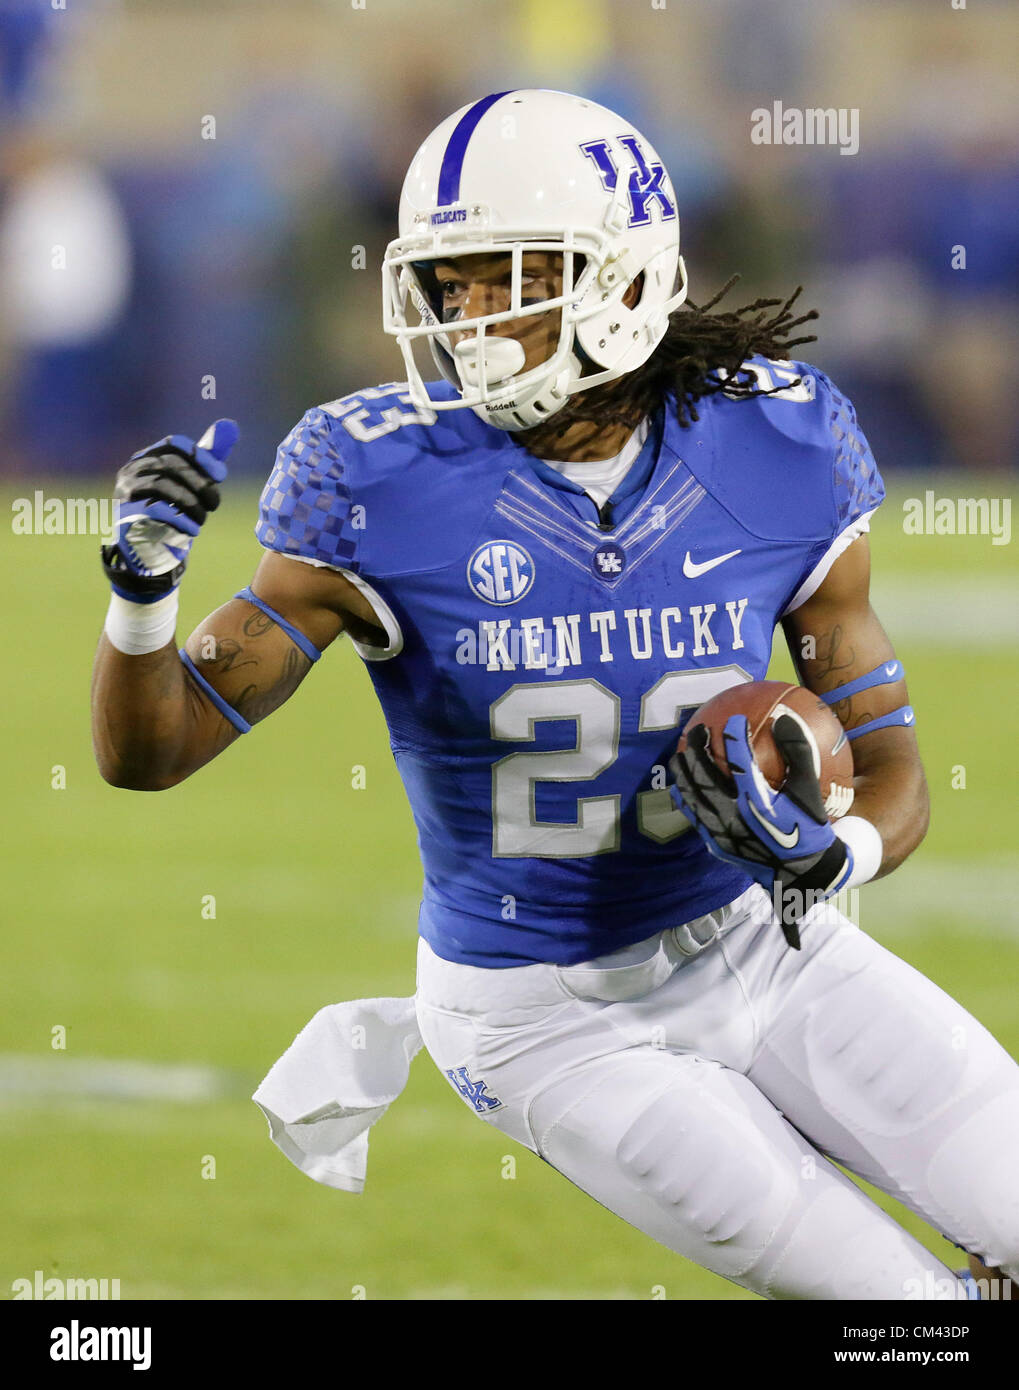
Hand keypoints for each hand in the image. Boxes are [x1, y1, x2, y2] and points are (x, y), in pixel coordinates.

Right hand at [101, 419, 238, 601]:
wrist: (150, 546)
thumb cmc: (173, 508)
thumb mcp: (193, 480)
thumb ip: (209, 455)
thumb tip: (230, 425)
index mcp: (149, 456)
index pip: (174, 443)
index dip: (200, 456)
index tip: (221, 475)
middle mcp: (133, 470)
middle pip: (169, 464)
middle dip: (199, 483)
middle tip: (215, 503)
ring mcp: (125, 492)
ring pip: (161, 485)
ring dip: (190, 502)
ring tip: (203, 518)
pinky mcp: (125, 516)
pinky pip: (152, 511)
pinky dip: (178, 519)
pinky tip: (193, 529)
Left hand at [669, 714, 852, 948]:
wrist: (802, 873)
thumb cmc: (808, 828)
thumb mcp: (809, 791)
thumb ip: (798, 752)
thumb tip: (783, 719)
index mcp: (758, 801)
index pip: (740, 760)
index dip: (734, 736)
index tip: (734, 720)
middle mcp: (733, 815)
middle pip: (704, 775)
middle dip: (697, 748)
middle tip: (697, 730)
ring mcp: (720, 831)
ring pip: (692, 795)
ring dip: (683, 772)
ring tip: (679, 754)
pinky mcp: (715, 843)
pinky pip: (693, 816)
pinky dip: (685, 798)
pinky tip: (681, 787)